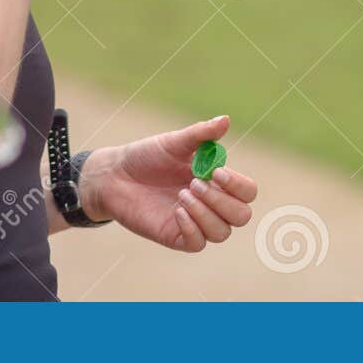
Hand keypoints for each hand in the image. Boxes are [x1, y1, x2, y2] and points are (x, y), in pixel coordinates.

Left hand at [76, 115, 258, 250]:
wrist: (115, 175)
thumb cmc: (146, 157)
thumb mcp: (174, 142)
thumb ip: (200, 134)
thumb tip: (226, 119)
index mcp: (216, 181)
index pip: (247, 192)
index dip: (238, 185)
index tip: (216, 172)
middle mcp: (210, 204)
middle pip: (241, 216)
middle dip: (222, 201)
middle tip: (194, 183)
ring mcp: (195, 222)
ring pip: (221, 233)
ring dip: (205, 214)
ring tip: (181, 194)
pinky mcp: (176, 237)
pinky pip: (198, 243)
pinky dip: (192, 228)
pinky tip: (176, 211)